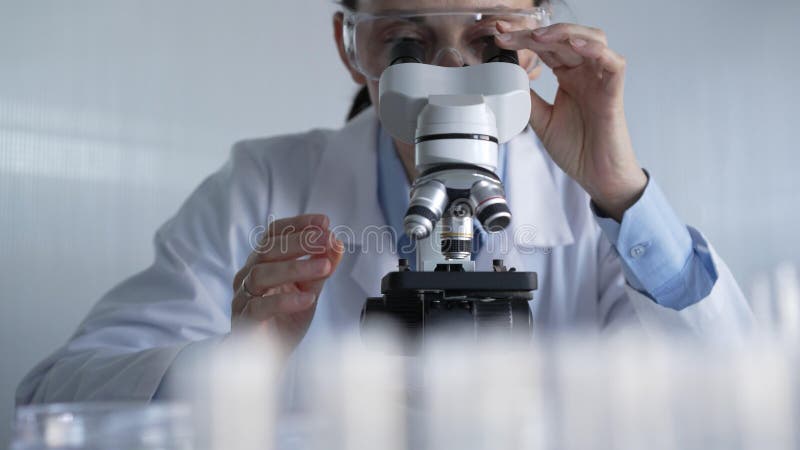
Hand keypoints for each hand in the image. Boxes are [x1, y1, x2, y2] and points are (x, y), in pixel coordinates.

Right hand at [229, 214, 343, 351]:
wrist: (270, 356)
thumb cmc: (285, 319)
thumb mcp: (310, 290)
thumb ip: (321, 268)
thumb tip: (337, 244)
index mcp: (262, 262)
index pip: (274, 234)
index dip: (297, 224)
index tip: (323, 222)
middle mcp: (248, 275)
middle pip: (268, 250)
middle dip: (300, 242)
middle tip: (326, 240)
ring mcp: (243, 297)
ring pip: (261, 274)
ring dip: (296, 267)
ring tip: (324, 267)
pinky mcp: (244, 321)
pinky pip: (260, 306)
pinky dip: (285, 300)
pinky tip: (308, 299)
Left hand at [495, 22, 647, 220]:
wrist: (597, 176)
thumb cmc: (578, 150)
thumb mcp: (541, 120)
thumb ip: (527, 99)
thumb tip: (506, 81)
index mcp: (569, 77)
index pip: (547, 48)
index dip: (524, 39)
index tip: (501, 38)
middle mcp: (586, 74)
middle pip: (565, 39)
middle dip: (535, 34)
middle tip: (510, 36)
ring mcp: (600, 81)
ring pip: (592, 40)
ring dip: (564, 34)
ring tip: (538, 37)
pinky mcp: (614, 93)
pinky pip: (613, 63)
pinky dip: (597, 50)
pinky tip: (576, 46)